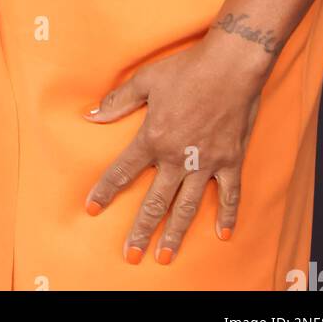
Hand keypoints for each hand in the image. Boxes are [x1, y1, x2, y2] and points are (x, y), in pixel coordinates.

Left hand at [83, 39, 264, 264]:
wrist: (230, 65)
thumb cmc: (186, 69)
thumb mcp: (146, 81)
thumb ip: (118, 102)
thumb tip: (91, 115)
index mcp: (153, 137)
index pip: (122, 171)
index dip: (105, 191)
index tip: (92, 208)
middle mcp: (177, 156)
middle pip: (155, 201)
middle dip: (141, 230)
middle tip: (130, 255)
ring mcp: (206, 162)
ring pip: (188, 206)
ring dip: (176, 233)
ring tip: (166, 256)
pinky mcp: (231, 160)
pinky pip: (229, 194)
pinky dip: (227, 214)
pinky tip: (223, 235)